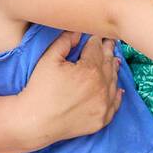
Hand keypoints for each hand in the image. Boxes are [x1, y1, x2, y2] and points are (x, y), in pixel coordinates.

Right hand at [22, 32, 122, 147]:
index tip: (98, 35)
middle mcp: (101, 87)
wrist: (34, 121)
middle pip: (108, 64)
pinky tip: (118, 89)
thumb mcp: (48, 60)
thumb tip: (78, 32)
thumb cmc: (39, 89)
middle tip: (110, 42)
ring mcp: (103, 104)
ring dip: (113, 70)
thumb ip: (64, 42)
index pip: (96, 50)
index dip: (96, 41)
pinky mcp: (102, 119)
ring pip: (113, 82)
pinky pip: (115, 104)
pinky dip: (117, 95)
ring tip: (114, 61)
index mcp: (90, 70)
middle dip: (108, 52)